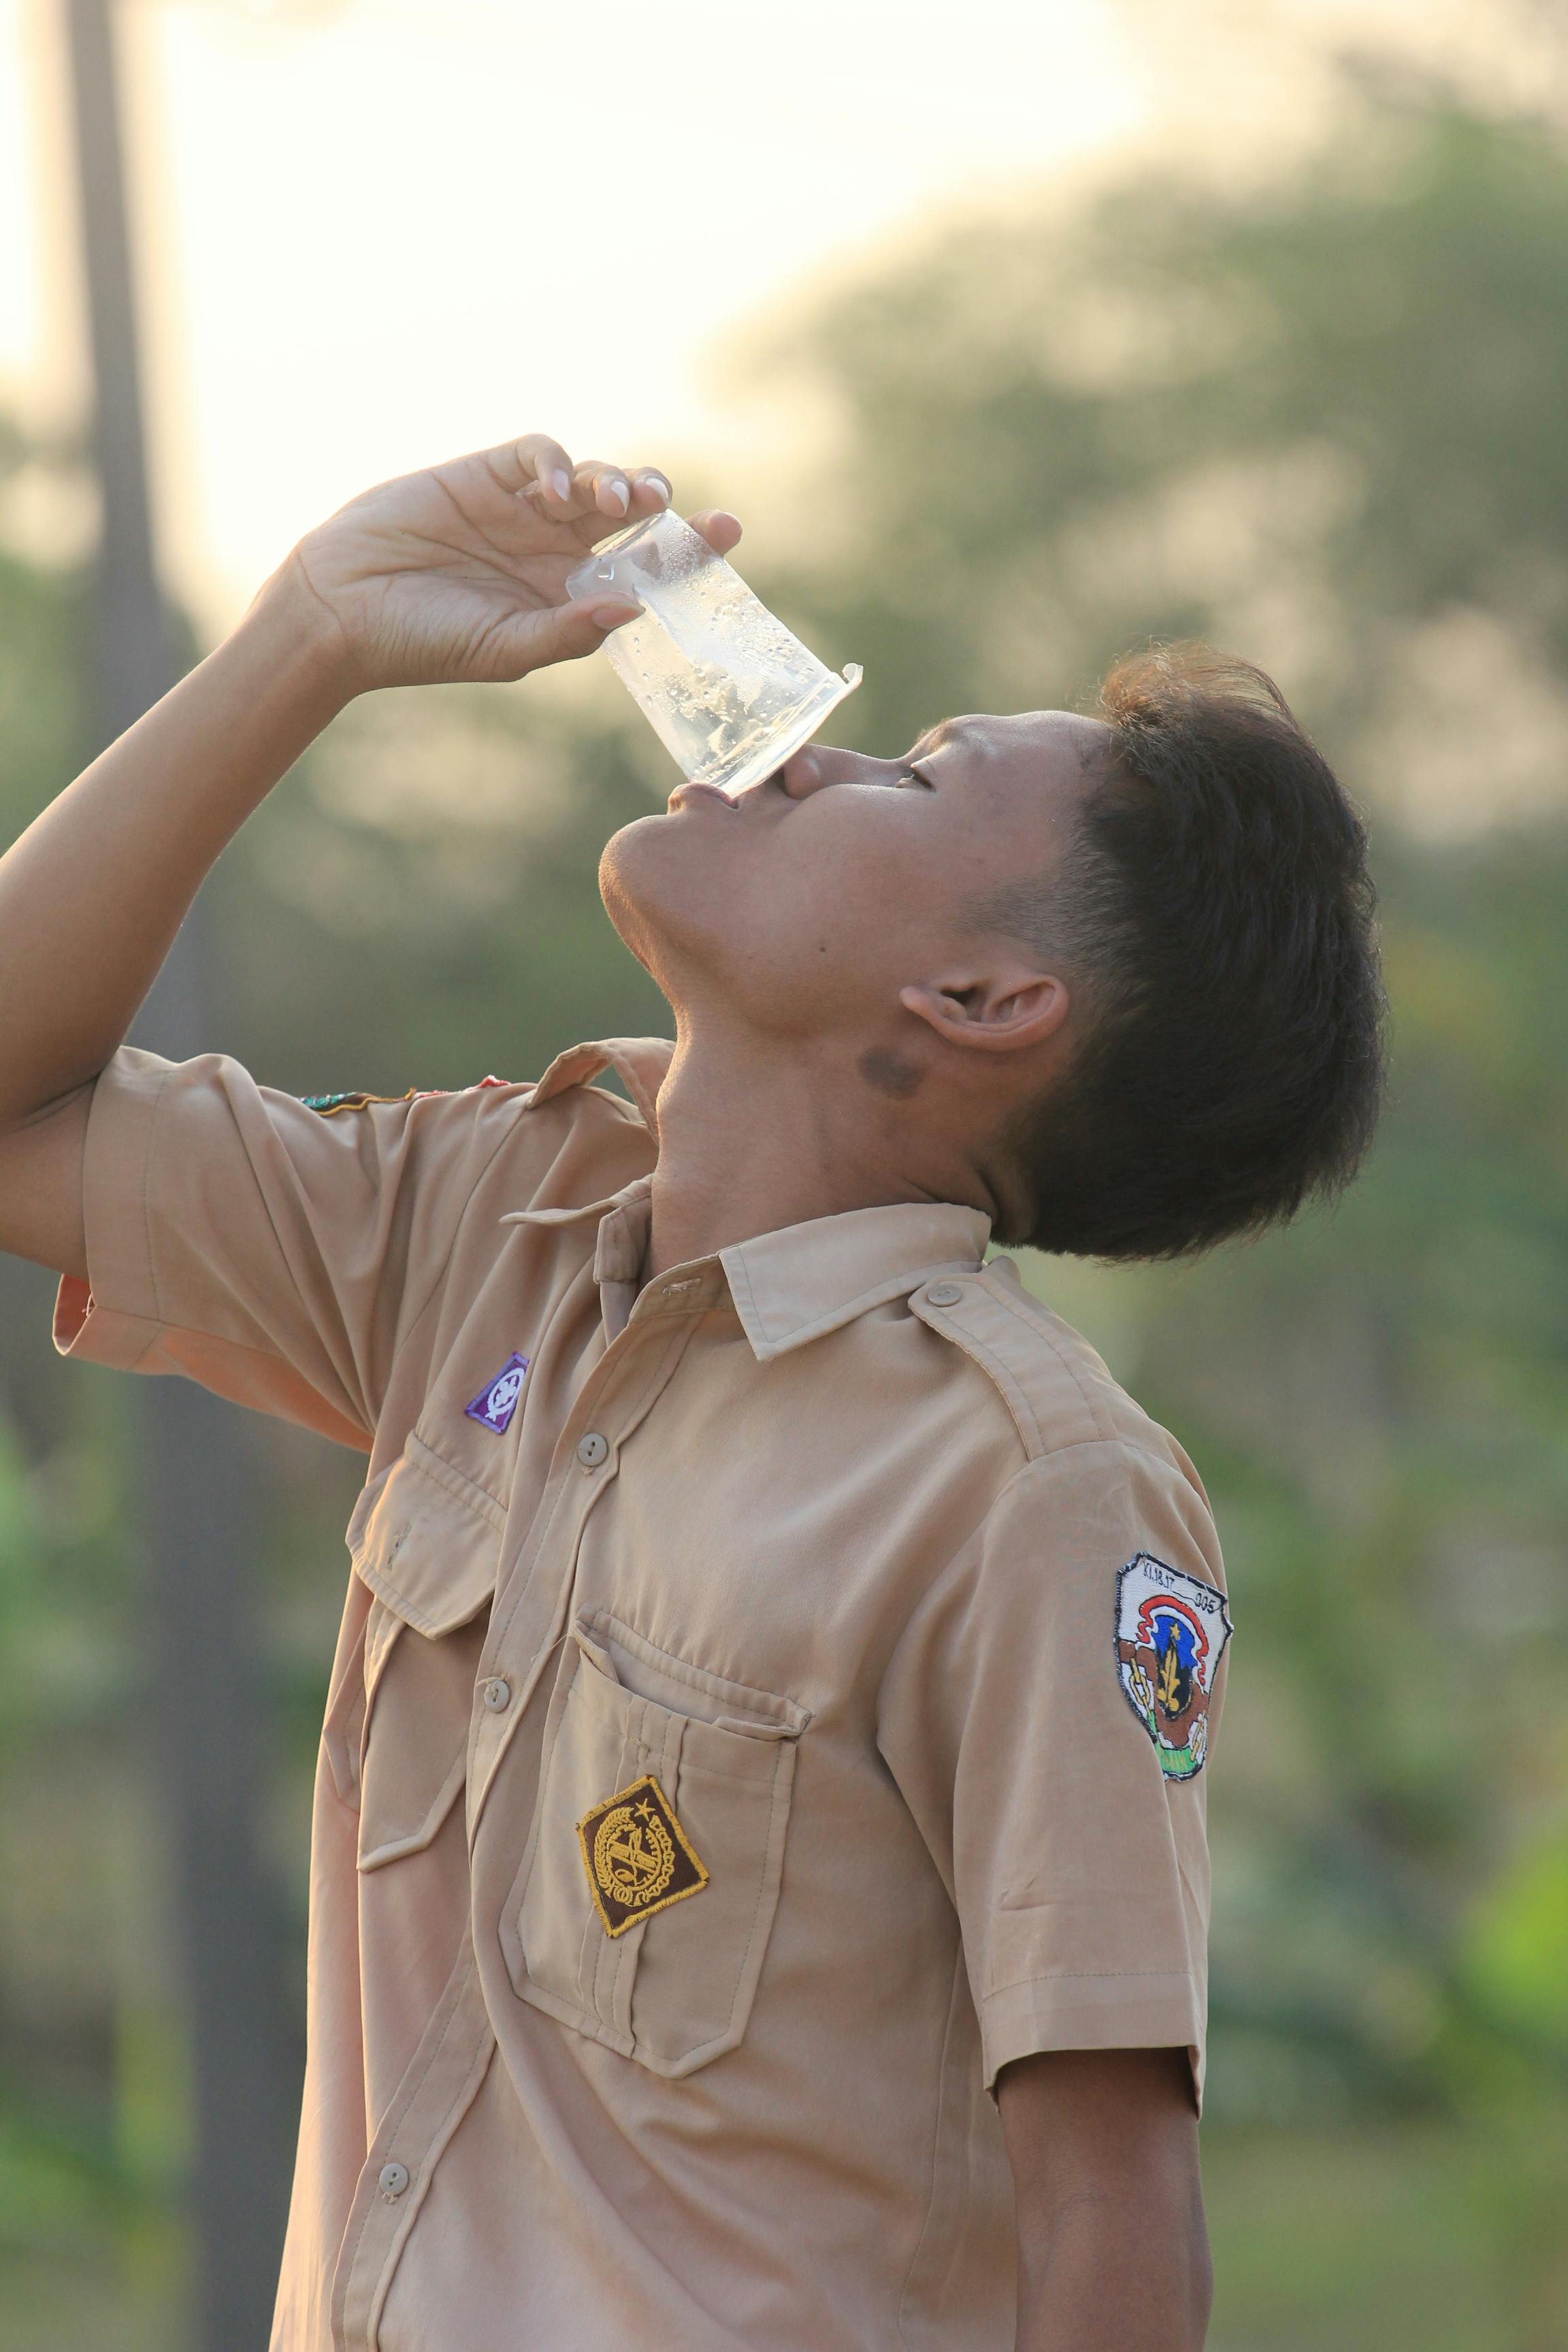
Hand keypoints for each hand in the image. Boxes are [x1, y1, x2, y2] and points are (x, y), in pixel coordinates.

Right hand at [266, 432, 741, 693]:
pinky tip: (555, 493)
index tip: (729, 533)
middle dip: (661, 508)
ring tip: (621, 501)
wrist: (342, 609)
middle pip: (630, 518)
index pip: (644, 570)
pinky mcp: (485, 475)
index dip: (689, 550)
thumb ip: (568, 632)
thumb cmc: (422, 642)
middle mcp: (554, 551)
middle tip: (673, 512)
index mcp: (569, 597)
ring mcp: (521, 510)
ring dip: (616, 483)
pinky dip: (556, 465)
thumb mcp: (503, 651)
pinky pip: (538, 455)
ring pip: (592, 480)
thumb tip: (634, 610)